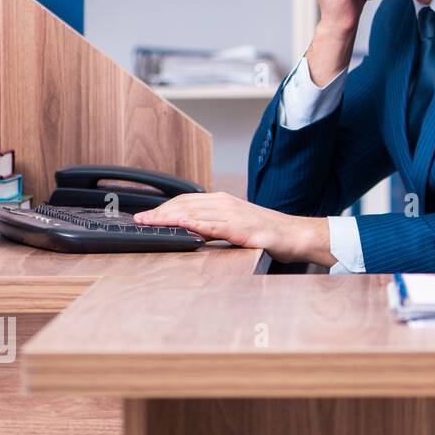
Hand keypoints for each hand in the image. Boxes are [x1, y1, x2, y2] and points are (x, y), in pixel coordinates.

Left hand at [134, 192, 334, 266]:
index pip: (185, 200)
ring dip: (169, 217)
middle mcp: (226, 203)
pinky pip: (214, 225)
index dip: (162, 208)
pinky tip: (181, 224)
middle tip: (139, 220)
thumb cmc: (267, 232)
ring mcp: (234, 214)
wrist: (294, 234)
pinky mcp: (241, 228)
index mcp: (223, 201)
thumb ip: (213, 225)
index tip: (145, 216)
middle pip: (185, 204)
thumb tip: (188, 230)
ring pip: (195, 212)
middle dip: (159, 212)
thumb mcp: (235, 225)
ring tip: (150, 222)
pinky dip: (195, 223)